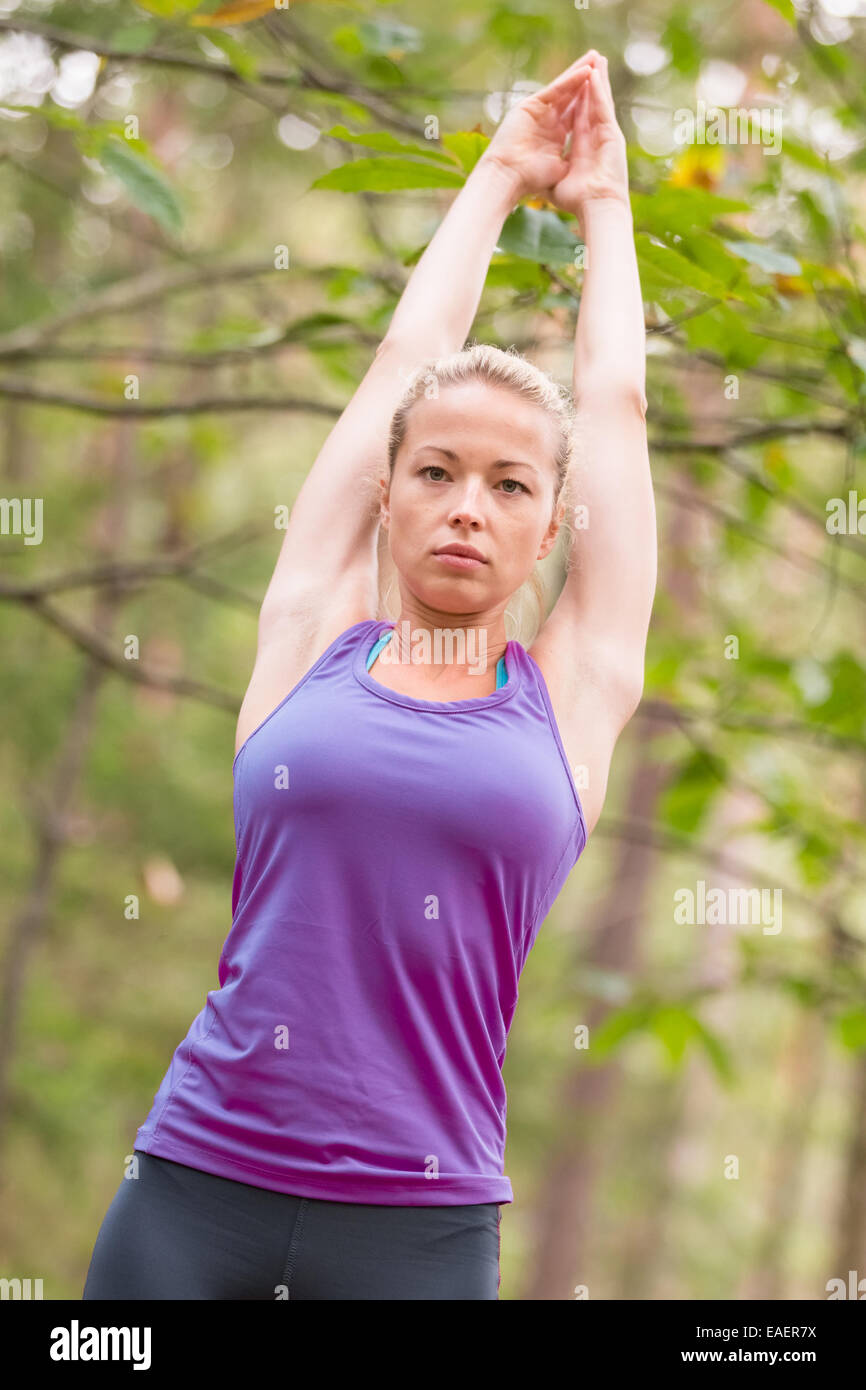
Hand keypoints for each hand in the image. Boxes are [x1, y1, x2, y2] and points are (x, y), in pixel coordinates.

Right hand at [478, 56, 595, 203]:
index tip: (604, 90)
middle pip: (571, 95)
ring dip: (580, 71)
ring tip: (595, 56)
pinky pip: (555, 90)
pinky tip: (585, 70)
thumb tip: (584, 160)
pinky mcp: (530, 105)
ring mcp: (537, 111)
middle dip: (586, 79)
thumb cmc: (530, 180)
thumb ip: (570, 157)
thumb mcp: (559, 168)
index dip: (589, 100)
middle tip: (601, 60)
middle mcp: (547, 120)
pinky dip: (570, 80)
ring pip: (564, 88)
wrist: (508, 177)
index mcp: (554, 135)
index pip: (576, 113)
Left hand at [549, 52, 629, 229]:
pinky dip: (599, 91)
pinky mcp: (612, 135)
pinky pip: (603, 108)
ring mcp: (606, 135)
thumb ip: (549, 173)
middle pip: (591, 104)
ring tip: (597, 58)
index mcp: (584, 147)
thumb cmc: (578, 201)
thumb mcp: (557, 182)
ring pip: (600, 101)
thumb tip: (535, 178)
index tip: (570, 86)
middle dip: (589, 83)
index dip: (574, 100)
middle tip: (590, 61)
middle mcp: (597, 138)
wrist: (596, 207)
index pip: (578, 118)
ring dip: (598, 79)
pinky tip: (595, 74)